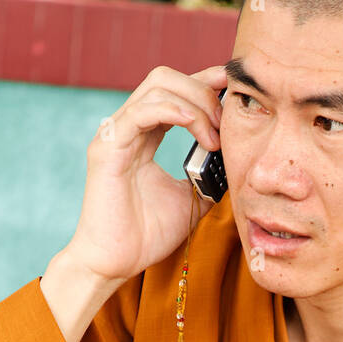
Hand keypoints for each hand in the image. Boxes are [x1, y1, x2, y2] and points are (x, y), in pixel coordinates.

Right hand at [64, 62, 227, 284]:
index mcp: (144, 136)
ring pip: (158, 87)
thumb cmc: (145, 235)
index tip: (233, 89)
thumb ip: (207, 178)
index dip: (205, 83)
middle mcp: (128, 128)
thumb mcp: (190, 201)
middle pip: (167, 79)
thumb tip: (234, 166)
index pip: (175, 92)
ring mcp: (116, 134)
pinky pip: (142, 111)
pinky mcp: (108, 147)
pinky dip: (172, 110)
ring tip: (213, 138)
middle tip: (226, 124)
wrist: (115, 262)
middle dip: (204, 92)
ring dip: (196, 104)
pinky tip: (194, 124)